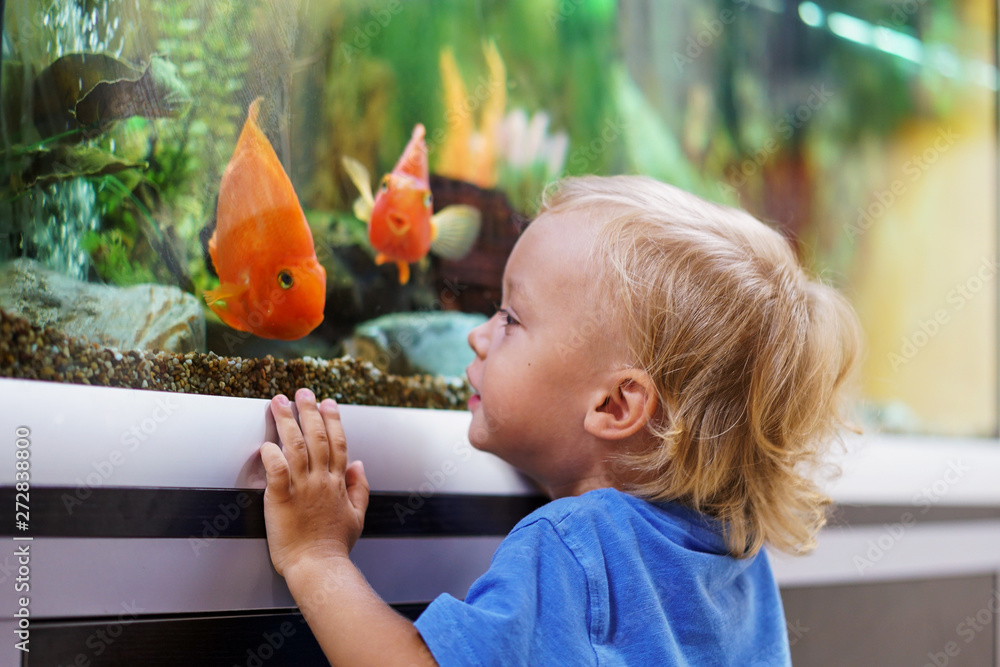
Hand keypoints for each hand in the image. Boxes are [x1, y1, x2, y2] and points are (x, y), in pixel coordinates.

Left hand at [260, 388, 368, 576]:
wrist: (319, 567)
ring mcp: (301, 488)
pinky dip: (271, 456)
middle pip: (316, 437)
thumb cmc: (335, 547)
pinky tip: (266, 443)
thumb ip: (359, 488)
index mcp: (337, 483)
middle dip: (309, 411)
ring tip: (279, 403)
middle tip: (302, 392)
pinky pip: (276, 471)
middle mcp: (320, 480)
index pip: (338, 442)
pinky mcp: (281, 500)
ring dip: (287, 422)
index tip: (328, 403)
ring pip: (295, 447)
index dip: (333, 420)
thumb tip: (358, 464)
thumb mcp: (357, 516)